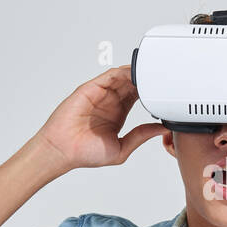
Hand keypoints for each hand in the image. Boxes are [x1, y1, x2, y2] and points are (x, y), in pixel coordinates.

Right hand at [35, 64, 167, 168]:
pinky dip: (122, 73)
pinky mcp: (90, 89)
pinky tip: (133, 74)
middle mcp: (110, 102)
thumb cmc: (85, 153)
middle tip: (160, 77)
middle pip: (132, 84)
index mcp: (118, 113)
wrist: (63, 151)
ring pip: (122, 77)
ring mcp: (100, 94)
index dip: (151, 92)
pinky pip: (108, 77)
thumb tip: (162, 129)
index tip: (164, 91)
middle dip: (146, 79)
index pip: (138, 96)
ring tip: (150, 73)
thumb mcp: (122, 148)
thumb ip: (141, 136)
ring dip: (136, 74)